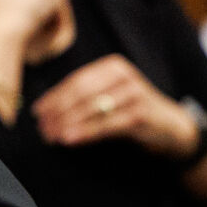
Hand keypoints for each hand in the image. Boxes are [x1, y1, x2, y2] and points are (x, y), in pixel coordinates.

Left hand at [31, 54, 198, 155]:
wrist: (170, 124)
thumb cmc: (130, 109)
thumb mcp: (108, 96)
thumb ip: (82, 98)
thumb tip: (43, 112)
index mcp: (112, 66)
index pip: (76, 81)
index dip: (54, 98)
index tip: (36, 113)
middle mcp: (124, 75)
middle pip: (81, 94)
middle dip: (58, 112)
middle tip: (42, 128)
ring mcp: (134, 93)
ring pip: (92, 109)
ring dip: (67, 124)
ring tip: (50, 137)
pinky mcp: (141, 114)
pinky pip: (106, 124)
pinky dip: (85, 132)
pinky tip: (69, 139)